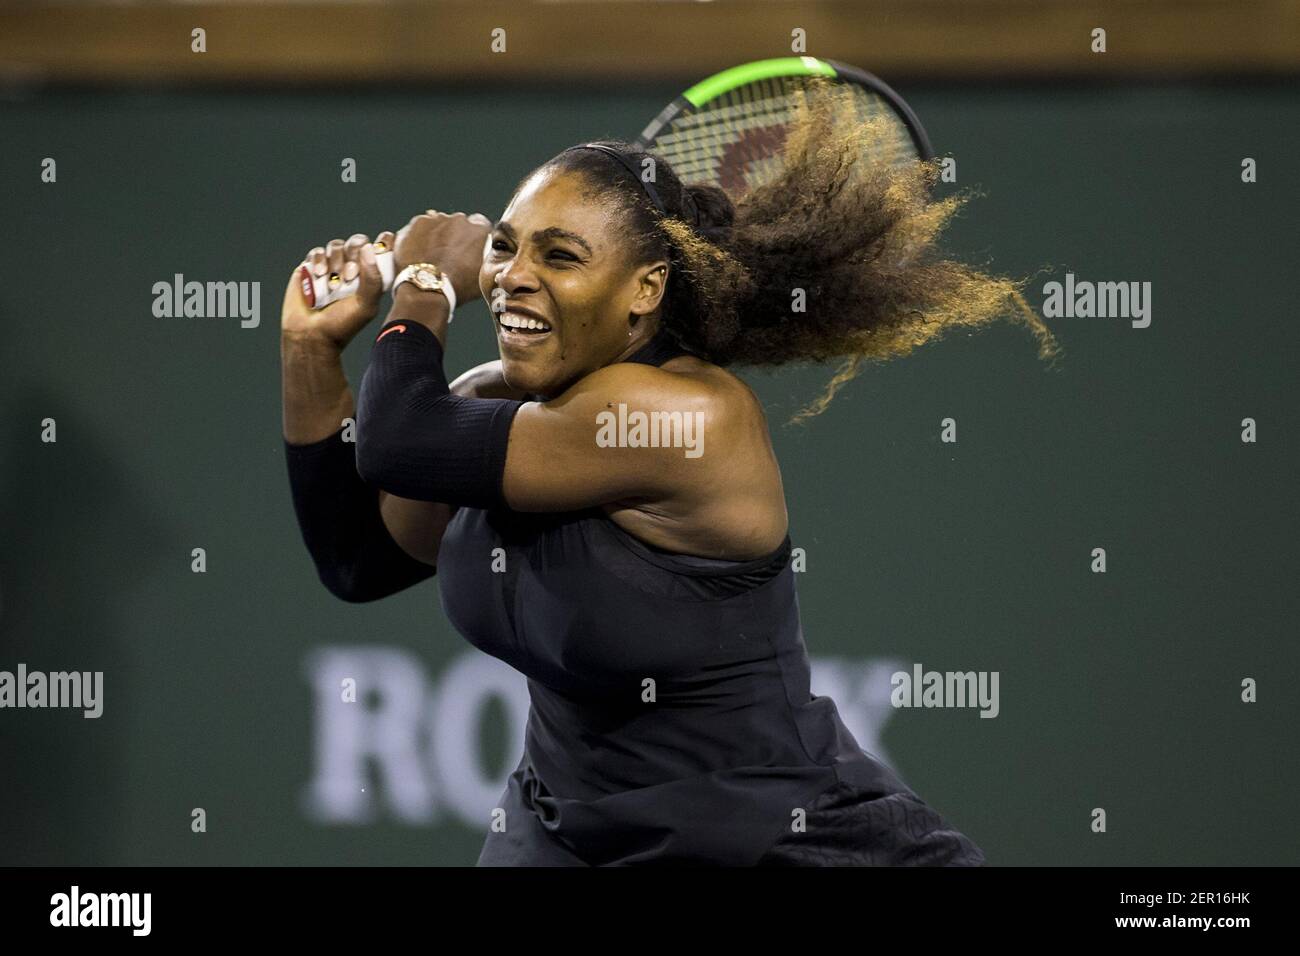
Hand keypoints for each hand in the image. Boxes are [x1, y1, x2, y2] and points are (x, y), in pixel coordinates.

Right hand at [281, 231, 392, 348]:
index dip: (384, 242)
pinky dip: (319, 260)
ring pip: (337, 246)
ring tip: (332, 285)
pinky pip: (317, 252)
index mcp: (371, 277)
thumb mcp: (366, 306)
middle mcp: (352, 268)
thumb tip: (368, 248)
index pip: (380, 250)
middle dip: (354, 256)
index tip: (383, 244)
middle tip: (350, 277)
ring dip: (335, 262)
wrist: (311, 334)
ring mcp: (331, 266)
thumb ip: (372, 279)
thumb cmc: (342, 325)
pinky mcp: (311, 266)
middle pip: (357, 243)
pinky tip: (319, 275)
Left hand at [394, 210, 491, 306]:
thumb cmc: (456, 287)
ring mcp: (438, 219)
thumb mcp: (482, 277)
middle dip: (455, 235)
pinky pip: (422, 226)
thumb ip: (484, 259)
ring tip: (432, 256)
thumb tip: (483, 259)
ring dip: (438, 235)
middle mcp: (460, 220)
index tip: (469, 246)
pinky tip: (420, 252)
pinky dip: (420, 236)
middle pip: (459, 223)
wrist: (426, 288)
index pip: (481, 224)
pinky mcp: (419, 222)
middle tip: (449, 255)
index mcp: (479, 231)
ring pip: (439, 224)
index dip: (474, 236)